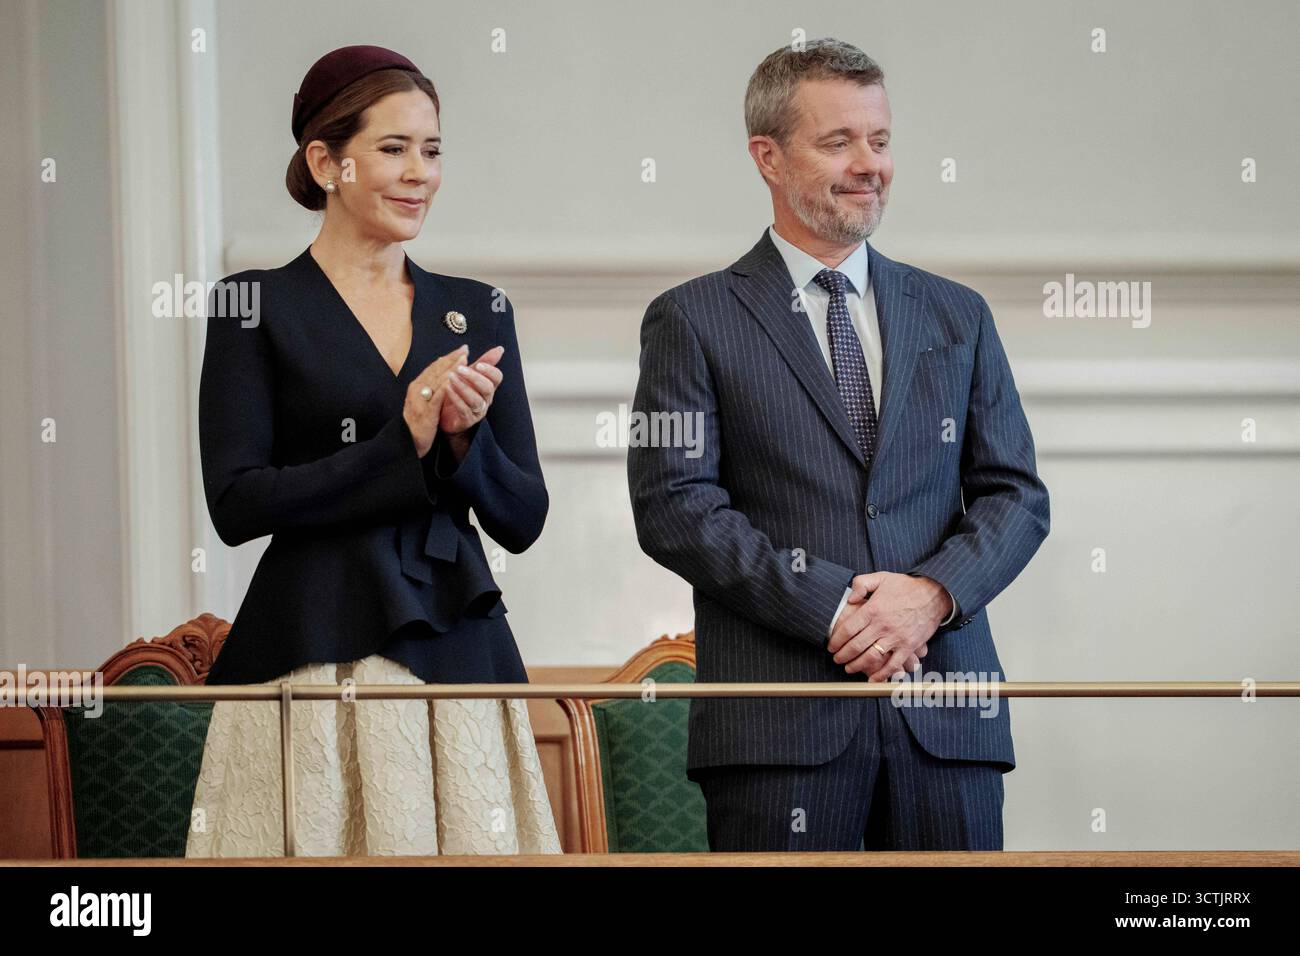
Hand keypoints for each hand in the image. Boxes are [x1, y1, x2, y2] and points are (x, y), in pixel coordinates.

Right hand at [403, 346, 468, 457]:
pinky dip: (446, 386)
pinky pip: (437, 396)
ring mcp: (420, 400)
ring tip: (464, 359)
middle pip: (436, 370)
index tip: (461, 350)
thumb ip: (431, 389)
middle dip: (452, 359)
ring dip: (451, 368)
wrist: (407, 442)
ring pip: (437, 380)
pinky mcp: (426, 411)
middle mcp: (417, 389)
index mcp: (416, 386)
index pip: (434, 368)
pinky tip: (456, 379)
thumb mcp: (423, 403)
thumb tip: (442, 375)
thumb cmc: (417, 423)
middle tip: (465, 349)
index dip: (448, 357)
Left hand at [439, 345, 503, 439]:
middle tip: (460, 368)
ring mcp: (477, 411)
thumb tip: (500, 349)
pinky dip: (456, 398)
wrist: (445, 414)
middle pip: (488, 388)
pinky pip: (464, 409)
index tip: (478, 364)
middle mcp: (486, 399)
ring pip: (476, 400)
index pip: (497, 377)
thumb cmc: (459, 392)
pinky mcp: (467, 420)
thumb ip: (483, 361)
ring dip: (463, 387)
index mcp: (488, 386)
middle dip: (474, 377)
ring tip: (450, 377)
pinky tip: (447, 388)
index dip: (490, 370)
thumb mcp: (470, 374)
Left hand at [828, 572, 949, 680]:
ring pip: (871, 657)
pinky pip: (893, 664)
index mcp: (873, 610)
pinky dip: (882, 674)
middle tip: (837, 660)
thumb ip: (861, 584)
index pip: (848, 629)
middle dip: (843, 656)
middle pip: (856, 646)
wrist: (934, 594)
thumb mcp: (881, 578)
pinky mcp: (909, 646)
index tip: (831, 647)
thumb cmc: (906, 586)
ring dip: (857, 665)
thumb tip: (850, 599)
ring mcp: (896, 637)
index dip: (836, 641)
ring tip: (849, 668)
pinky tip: (873, 679)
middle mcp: (882, 626)